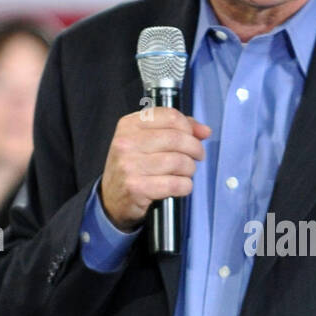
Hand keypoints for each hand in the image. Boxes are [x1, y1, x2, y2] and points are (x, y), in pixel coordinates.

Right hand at [99, 108, 211, 231]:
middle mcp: (126, 142)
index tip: (194, 137)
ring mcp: (129, 165)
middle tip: (197, 156)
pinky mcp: (136, 187)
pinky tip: (181, 186)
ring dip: (190, 169)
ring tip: (186, 173)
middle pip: (177, 138)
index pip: (169, 116)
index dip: (188, 127)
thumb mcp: (145, 141)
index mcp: (129, 125)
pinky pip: (175, 184)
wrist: (111, 198)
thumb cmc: (133, 167)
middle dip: (195, 148)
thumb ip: (175, 130)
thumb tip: (204, 131)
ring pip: (178, 161)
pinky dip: (185, 186)